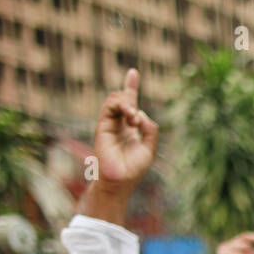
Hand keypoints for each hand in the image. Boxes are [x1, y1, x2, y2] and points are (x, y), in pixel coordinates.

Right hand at [91, 69, 157, 190]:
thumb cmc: (134, 168)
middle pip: (123, 97)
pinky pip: (109, 106)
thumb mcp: (150, 147)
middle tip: (136, 118)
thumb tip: (141, 114)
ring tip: (133, 118)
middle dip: (131, 96)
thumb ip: (150, 128)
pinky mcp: (102, 126)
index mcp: (130, 128)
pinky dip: (121, 106)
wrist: (120, 181)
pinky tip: (130, 116)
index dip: (131, 87)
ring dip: (127, 103)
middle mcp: (119, 123)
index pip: (130, 104)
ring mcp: (110, 124)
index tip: (133, 72)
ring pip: (115, 99)